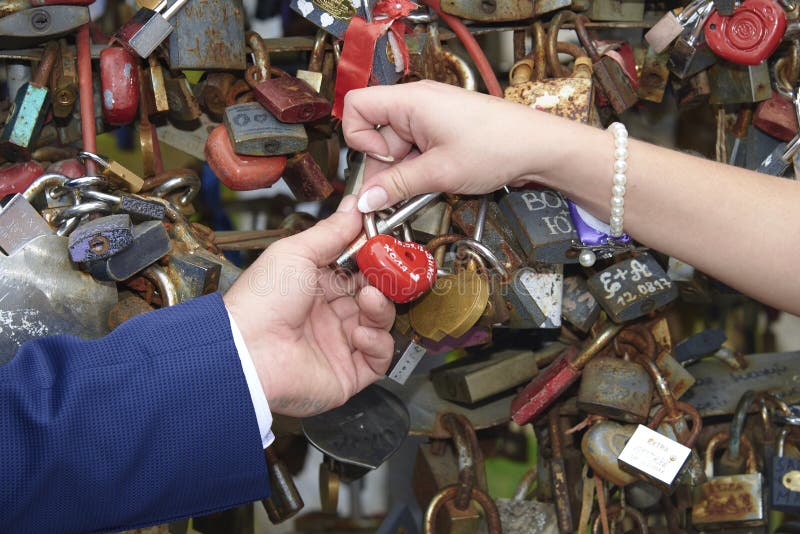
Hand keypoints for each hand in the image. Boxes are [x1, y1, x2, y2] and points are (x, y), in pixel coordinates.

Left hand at [223, 196, 395, 417]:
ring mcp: (338, 344)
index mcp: (313, 287)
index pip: (356, 270)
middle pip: (373, 295)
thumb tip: (355, 205)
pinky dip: (377, 343)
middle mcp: (327, 315)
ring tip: (370, 299)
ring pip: (379, 324)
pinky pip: (378, 358)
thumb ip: (331, 230)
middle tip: (390, 271)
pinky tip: (359, 334)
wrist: (247, 351)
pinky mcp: (347, 373)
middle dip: (384, 282)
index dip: (373, 259)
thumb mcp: (297, 252)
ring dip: (381, 308)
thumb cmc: (261, 301)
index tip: (386, 245)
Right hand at [342, 80, 567, 211]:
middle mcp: (417, 103)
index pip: (357, 105)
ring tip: (424, 190)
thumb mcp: (439, 172)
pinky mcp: (443, 130)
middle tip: (394, 196)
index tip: (381, 162)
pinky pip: (416, 149)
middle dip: (383, 166)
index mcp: (410, 101)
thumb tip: (366, 200)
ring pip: (397, 146)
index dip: (358, 137)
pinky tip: (434, 184)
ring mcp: (430, 117)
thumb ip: (397, 186)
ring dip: (402, 172)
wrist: (540, 147)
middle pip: (377, 133)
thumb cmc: (498, 147)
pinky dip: (418, 169)